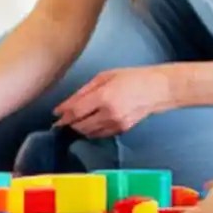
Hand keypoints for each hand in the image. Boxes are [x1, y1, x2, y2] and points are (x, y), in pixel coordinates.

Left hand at [52, 66, 173, 137]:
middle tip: (64, 117)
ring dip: (79, 127)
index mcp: (104, 97)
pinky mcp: (122, 131)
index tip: (55, 114)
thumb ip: (83, 92)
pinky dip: (92, 130)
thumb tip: (65, 106)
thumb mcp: (104, 77)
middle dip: (69, 123)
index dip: (62, 115)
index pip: (76, 112)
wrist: (157, 89)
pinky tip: (91, 121)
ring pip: (89, 133)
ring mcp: (116, 125)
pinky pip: (100, 134)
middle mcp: (109, 114)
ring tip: (78, 118)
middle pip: (80, 125)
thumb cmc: (130, 78)